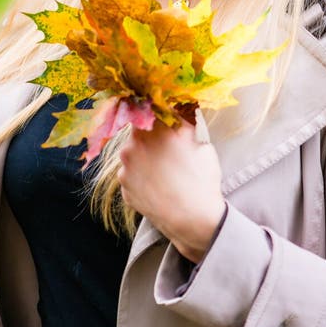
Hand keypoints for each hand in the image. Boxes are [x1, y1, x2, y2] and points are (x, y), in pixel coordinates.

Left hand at [117, 119, 225, 262]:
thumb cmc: (200, 177)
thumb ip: (184, 119)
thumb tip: (176, 107)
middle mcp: (131, 146)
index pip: (149, 110)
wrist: (192, 219)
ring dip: (145, 157)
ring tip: (166, 171)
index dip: (159, 113)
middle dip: (152, 137)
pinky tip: (159, 184)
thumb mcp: (200, 140)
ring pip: (134, 154)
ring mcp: (125, 169)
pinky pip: (133, 175)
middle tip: (170, 149)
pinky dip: (143, 177)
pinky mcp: (124, 189)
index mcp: (151, 129)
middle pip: (139, 132)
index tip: (166, 120)